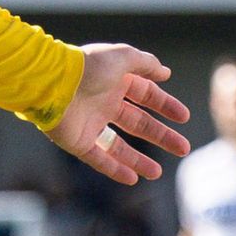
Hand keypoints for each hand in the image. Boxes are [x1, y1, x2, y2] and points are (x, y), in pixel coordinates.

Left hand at [46, 43, 190, 183]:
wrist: (51, 83)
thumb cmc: (86, 66)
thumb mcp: (122, 57)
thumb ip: (146, 63)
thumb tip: (166, 72)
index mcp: (115, 82)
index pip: (146, 96)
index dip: (165, 106)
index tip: (184, 118)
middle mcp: (104, 104)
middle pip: (139, 123)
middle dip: (162, 136)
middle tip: (183, 148)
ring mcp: (91, 124)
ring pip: (120, 146)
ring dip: (139, 160)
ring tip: (157, 173)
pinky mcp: (78, 142)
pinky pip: (99, 159)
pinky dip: (115, 169)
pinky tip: (132, 179)